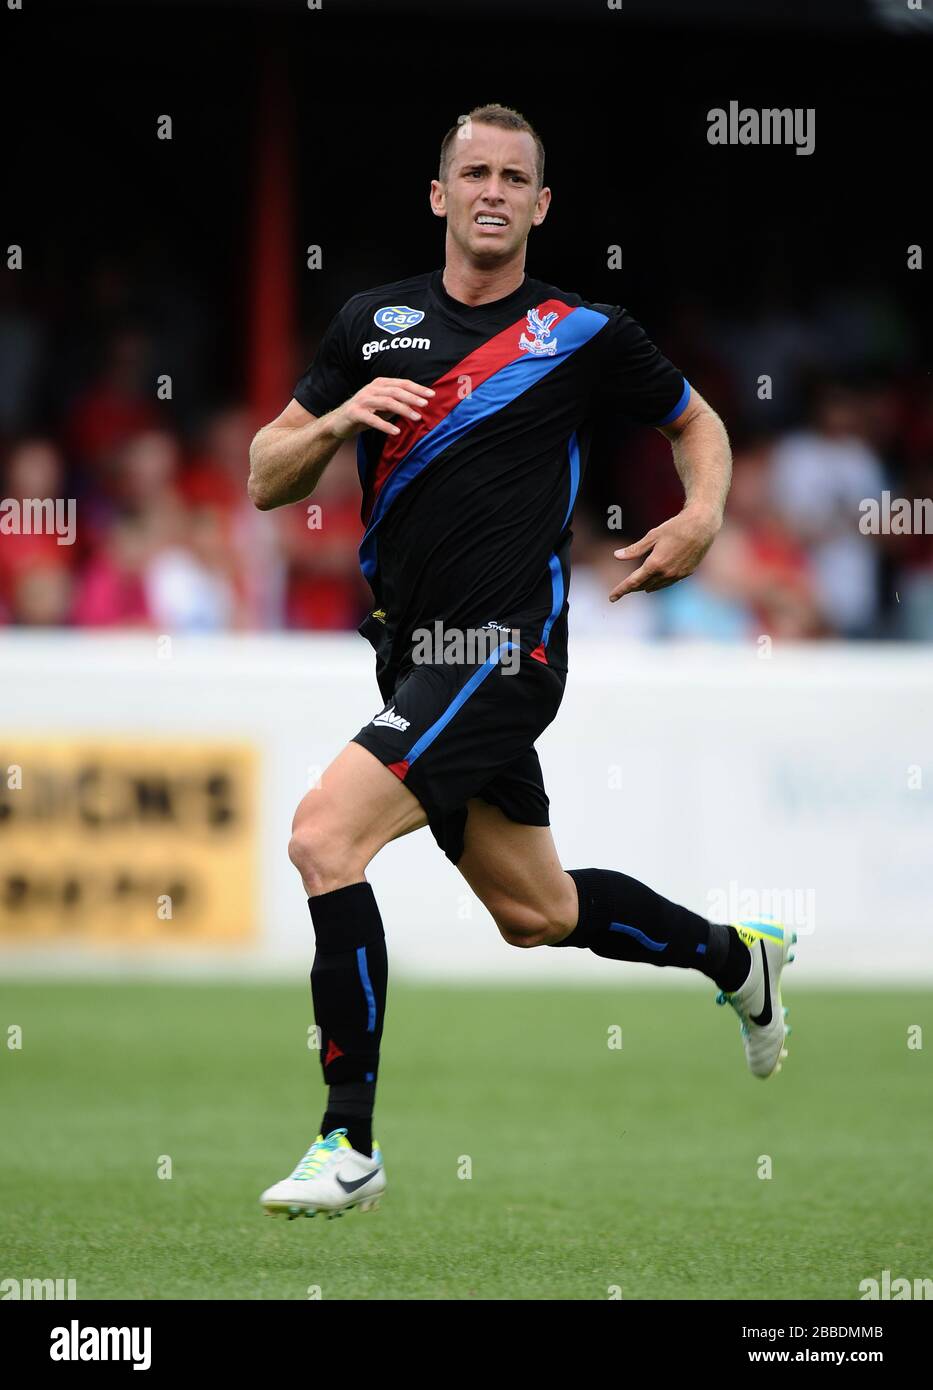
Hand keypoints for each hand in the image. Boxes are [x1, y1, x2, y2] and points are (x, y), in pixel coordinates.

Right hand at [329, 377, 434, 440]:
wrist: (339, 422)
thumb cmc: (365, 413)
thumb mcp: (384, 406)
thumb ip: (398, 403)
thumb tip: (420, 404)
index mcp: (380, 384)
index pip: (402, 383)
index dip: (417, 388)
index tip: (432, 395)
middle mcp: (371, 389)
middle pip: (395, 391)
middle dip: (412, 397)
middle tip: (425, 405)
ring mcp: (362, 400)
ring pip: (386, 402)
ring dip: (403, 409)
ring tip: (416, 417)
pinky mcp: (355, 413)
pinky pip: (372, 419)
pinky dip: (385, 425)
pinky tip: (396, 432)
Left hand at [608, 504, 722, 600]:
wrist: (702, 526)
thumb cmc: (675, 527)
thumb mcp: (652, 536)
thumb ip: (634, 549)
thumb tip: (616, 556)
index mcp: (654, 564)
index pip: (633, 582)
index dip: (621, 590)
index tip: (612, 598)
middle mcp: (666, 573)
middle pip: (644, 585)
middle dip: (633, 587)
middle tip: (623, 589)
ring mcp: (677, 575)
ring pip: (657, 586)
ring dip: (646, 586)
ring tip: (639, 587)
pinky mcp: (686, 573)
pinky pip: (669, 583)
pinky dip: (659, 583)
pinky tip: (656, 581)